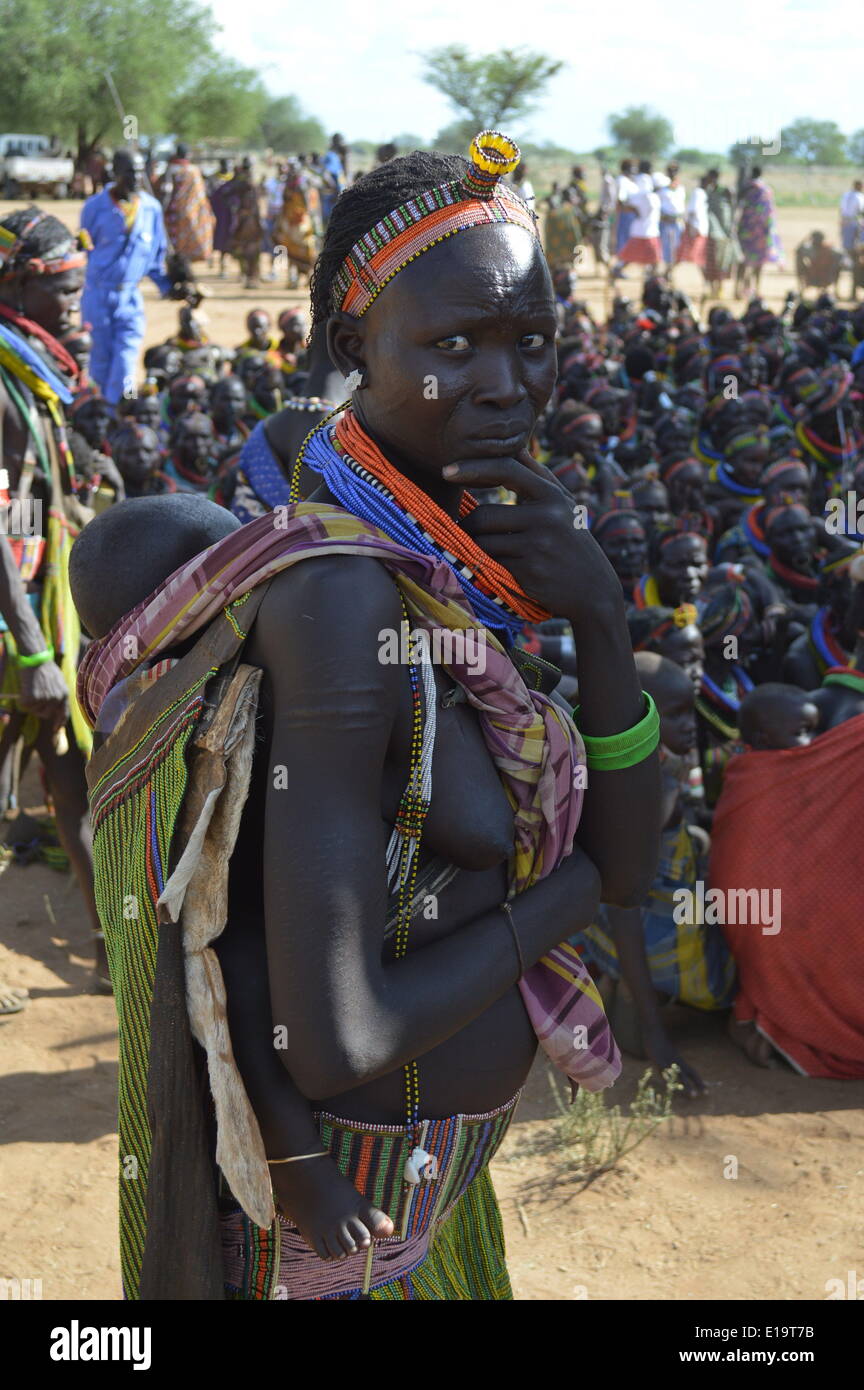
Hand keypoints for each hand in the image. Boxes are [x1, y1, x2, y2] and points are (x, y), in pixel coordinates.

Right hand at [18, 659, 68, 729]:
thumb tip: (53, 709)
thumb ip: (58, 694)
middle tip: (34, 698)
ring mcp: (45, 699)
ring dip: (31, 703)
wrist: (36, 659)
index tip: (55, 729)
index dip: (59, 723)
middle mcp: (57, 699)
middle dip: (39, 710)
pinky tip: (25, 688)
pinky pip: (25, 705)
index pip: (63, 714)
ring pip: (34, 710)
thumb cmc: (45, 668)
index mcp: (64, 695)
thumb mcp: (58, 681)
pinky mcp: (34, 698)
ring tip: (31, 688)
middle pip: (46, 715)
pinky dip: (22, 699)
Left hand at [445, 452, 623, 628]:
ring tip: (488, 552)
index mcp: (552, 495)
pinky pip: (491, 564)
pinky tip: (503, 570)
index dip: (472, 468)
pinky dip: (489, 567)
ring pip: (482, 542)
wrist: (593, 590)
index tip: (447, 471)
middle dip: (468, 526)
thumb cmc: (571, 542)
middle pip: (483, 515)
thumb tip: (514, 447)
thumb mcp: (563, 505)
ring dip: (477, 549)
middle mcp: (547, 516)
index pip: (505, 469)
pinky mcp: (529, 571)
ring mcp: (538, 545)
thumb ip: (538, 476)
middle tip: (469, 533)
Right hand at [642, 1024, 704, 1097]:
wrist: (654, 1032)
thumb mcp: (669, 1056)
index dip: (699, 1081)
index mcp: (680, 1061)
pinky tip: (671, 1084)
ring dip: (686, 1085)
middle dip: (697, 1084)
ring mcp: (668, 1060)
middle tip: (705, 1093)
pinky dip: (669, 1077)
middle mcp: (676, 1061)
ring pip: (679, 1074)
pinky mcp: (658, 1059)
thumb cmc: (661, 1046)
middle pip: (689, 1073)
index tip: (707, 1091)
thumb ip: (672, 1066)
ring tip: (692, 1094)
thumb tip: (674, 1078)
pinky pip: (664, 1069)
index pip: (692, 1072)